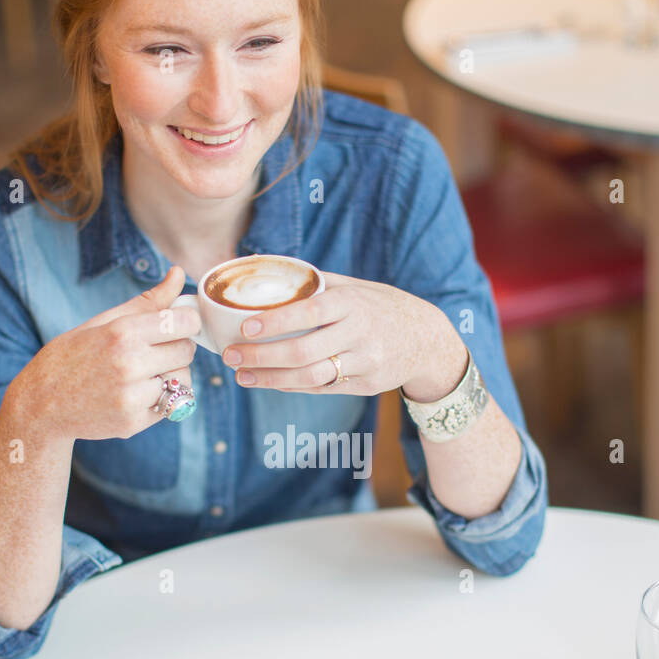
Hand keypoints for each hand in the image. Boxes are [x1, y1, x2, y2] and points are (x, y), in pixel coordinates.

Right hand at [13, 266, 199, 440]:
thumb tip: (179, 273)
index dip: (187, 321)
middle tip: (155, 350)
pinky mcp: (134, 422)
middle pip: (186, 351)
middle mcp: (129, 364)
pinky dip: (160, 398)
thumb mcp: (103, 322)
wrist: (41, 404)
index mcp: (122, 332)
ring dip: (171, 375)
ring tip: (143, 373)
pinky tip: (135, 393)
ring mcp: (132, 396)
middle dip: (177, 347)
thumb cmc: (73, 356)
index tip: (179, 324)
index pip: (184, 322)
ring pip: (183, 380)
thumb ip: (147, 301)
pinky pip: (170, 405)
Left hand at [220, 271, 467, 400]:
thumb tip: (269, 271)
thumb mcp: (356, 287)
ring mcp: (364, 362)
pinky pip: (322, 388)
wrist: (426, 340)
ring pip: (310, 376)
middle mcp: (360, 333)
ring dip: (271, 378)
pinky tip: (269, 381)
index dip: (275, 322)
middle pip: (304, 351)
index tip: (245, 327)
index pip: (309, 313)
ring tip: (242, 375)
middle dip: (262, 356)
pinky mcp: (366, 384)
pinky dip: (291, 385)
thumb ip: (318, 284)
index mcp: (353, 303)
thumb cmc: (381, 306)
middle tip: (231, 356)